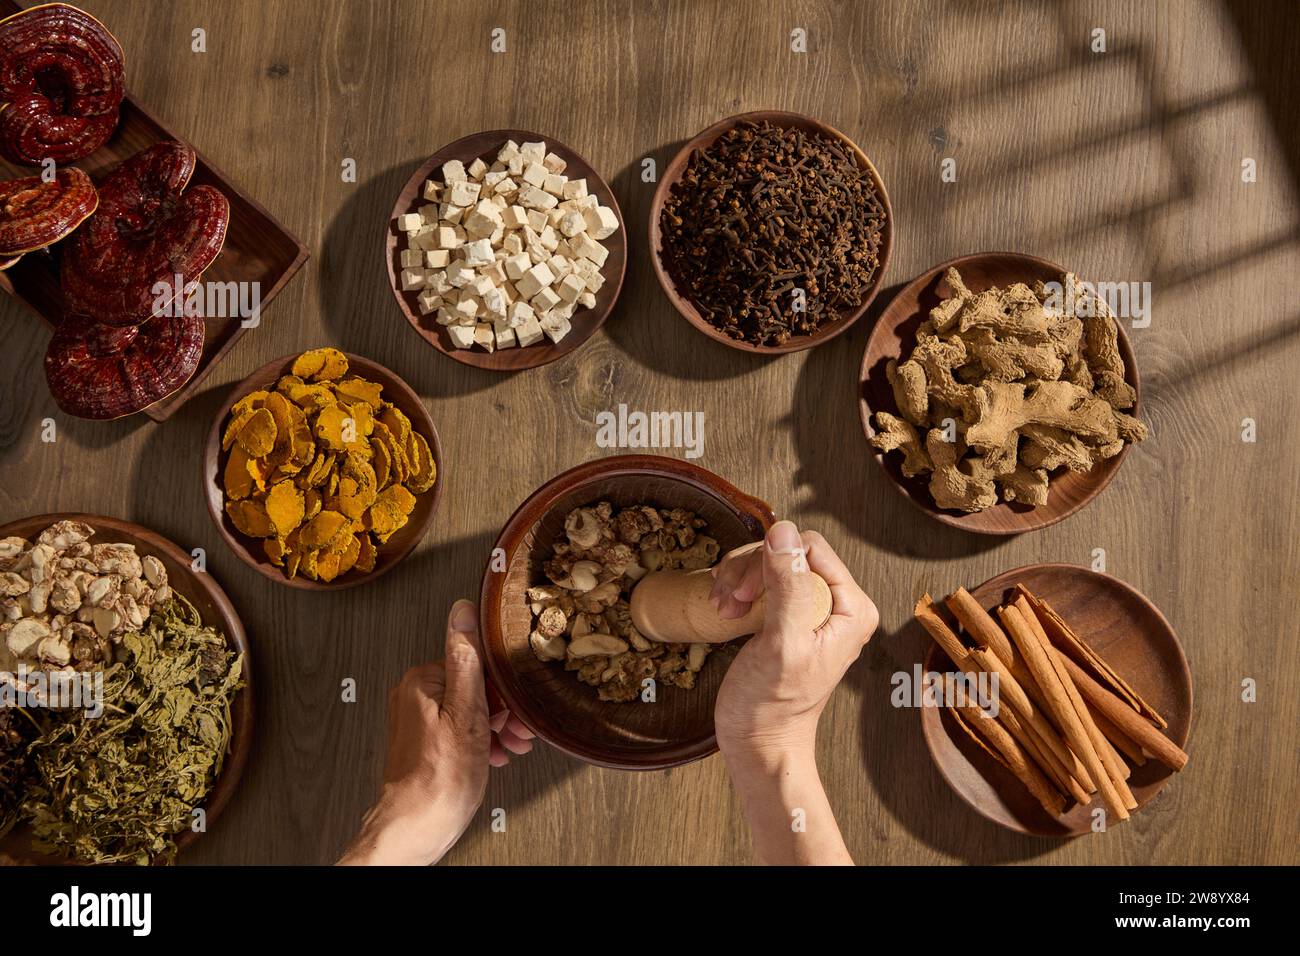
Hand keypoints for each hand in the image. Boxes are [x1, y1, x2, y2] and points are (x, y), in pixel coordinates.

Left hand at [338, 599, 534, 865]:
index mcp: (422, 681)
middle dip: (501, 709)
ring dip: (493, 726)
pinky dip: (478, 739)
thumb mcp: (467, 713)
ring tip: (509, 746)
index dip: (503, 687)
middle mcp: (413, 695)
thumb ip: (466, 660)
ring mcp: (416, 719)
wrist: (416, 825)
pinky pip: (457, 728)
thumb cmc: (441, 779)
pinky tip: (492, 755)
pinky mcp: (421, 739)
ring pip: (467, 709)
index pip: (474, 664)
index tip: (516, 707)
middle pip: (472, 687)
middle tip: (518, 731)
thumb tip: (462, 612)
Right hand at [712, 521, 877, 762]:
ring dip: (740, 578)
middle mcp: (838, 603)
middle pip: (788, 551)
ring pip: (771, 561)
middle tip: (731, 600)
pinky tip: (727, 608)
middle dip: (751, 570)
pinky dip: (739, 587)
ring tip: (726, 606)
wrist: (758, 742)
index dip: (770, 560)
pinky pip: (763, 578)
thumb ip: (788, 586)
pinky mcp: (789, 614)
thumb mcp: (782, 643)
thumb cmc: (773, 705)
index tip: (744, 590)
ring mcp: (813, 608)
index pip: (810, 547)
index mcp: (852, 607)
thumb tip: (783, 532)